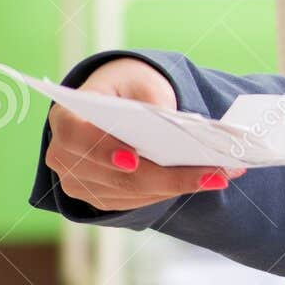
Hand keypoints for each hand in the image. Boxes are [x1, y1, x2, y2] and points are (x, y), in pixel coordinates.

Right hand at [44, 57, 245, 211]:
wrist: (117, 102)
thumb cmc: (128, 88)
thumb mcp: (142, 84)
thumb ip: (154, 106)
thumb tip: (181, 135)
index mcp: (66, 118)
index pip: (76, 136)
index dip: (102, 150)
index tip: (134, 158)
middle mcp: (64, 156)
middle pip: (116, 176)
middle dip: (168, 177)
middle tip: (214, 173)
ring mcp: (77, 182)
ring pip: (131, 193)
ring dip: (178, 187)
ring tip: (220, 175)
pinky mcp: (98, 197)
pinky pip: (136, 201)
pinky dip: (171, 191)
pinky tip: (203, 181)